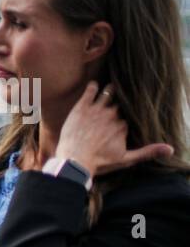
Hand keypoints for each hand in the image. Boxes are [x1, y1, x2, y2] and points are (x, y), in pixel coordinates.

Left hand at [56, 81, 172, 175]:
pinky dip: (92, 87)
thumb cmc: (99, 162)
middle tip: (116, 101)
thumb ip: (147, 152)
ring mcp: (97, 110)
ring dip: (109, 90)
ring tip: (110, 87)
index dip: (122, 119)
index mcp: (123, 125)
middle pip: (118, 105)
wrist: (75, 160)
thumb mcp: (126, 160)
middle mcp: (113, 115)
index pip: (125, 118)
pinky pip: (90, 91)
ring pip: (107, 94)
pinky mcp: (82, 107)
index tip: (120, 119)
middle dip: (117, 104)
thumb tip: (170, 149)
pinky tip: (93, 85)